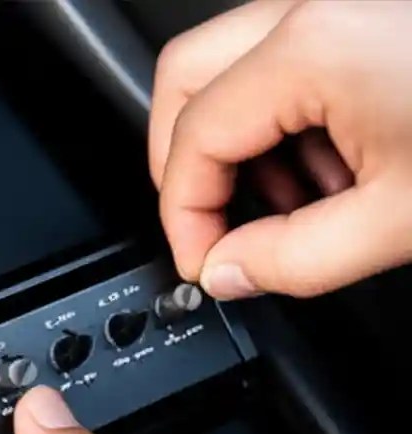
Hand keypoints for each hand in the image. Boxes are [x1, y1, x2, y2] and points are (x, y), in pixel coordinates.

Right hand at [151, 0, 411, 298]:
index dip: (183, 213)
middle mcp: (317, 7)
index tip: (202, 258)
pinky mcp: (364, 14)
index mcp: (314, 49)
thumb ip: (295, 259)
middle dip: (185, 165)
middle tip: (209, 224)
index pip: (193, 136)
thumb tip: (228, 268)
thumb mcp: (402, 221)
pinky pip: (286, 55)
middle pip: (186, 79)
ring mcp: (340, 3)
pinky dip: (285, 116)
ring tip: (294, 203)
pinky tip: (332, 165)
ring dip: (239, 143)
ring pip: (231, 64)